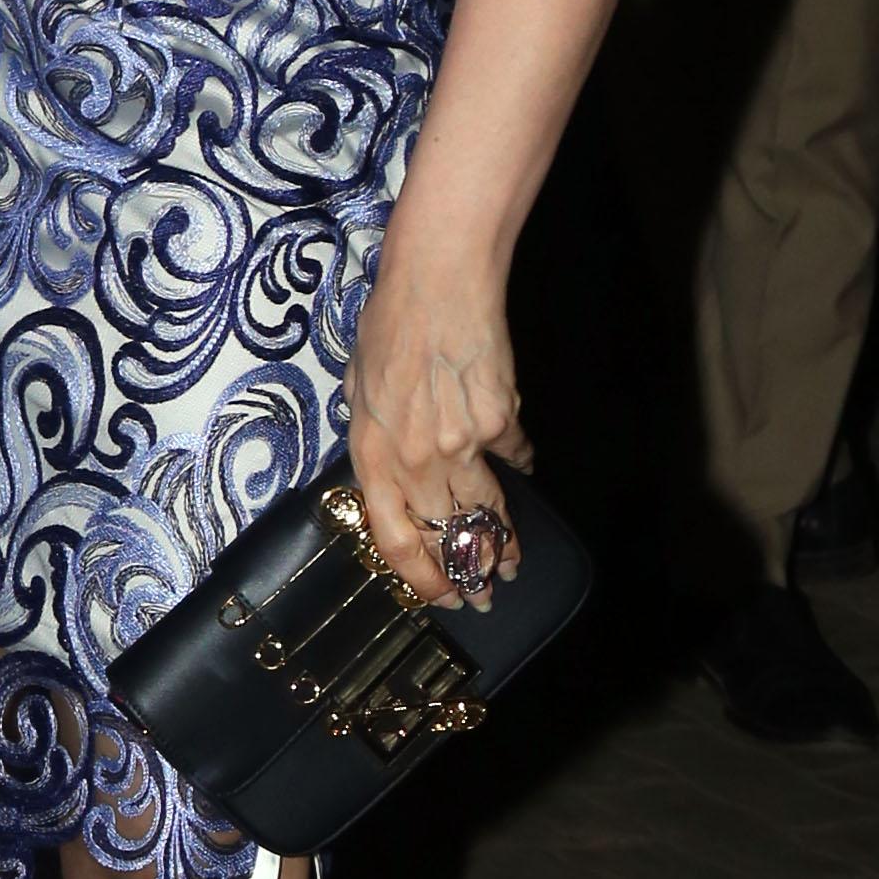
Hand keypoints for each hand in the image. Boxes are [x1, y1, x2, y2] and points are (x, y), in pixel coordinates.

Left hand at [344, 260, 524, 609]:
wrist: (438, 284)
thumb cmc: (390, 326)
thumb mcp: (359, 387)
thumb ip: (374, 435)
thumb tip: (392, 465)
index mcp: (374, 454)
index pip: (394, 538)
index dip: (420, 576)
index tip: (440, 595)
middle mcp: (417, 460)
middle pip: (448, 534)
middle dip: (469, 573)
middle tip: (484, 594)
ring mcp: (463, 444)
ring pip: (487, 509)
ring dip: (503, 543)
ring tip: (512, 563)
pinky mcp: (502, 422)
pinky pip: (513, 455)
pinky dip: (517, 463)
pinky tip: (518, 467)